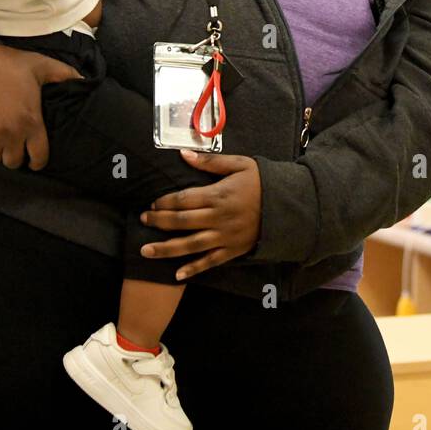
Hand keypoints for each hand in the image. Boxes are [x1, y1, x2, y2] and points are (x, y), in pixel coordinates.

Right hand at [0, 44, 80, 169]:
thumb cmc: (10, 64)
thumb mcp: (42, 65)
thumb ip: (66, 75)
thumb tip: (85, 81)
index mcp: (30, 122)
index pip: (38, 157)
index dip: (39, 160)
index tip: (38, 157)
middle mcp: (9, 134)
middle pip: (14, 162)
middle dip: (19, 156)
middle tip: (21, 145)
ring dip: (2, 150)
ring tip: (6, 137)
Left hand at [139, 153, 262, 278]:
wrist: (288, 206)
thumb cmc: (262, 182)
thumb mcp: (240, 164)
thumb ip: (211, 161)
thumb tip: (184, 154)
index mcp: (218, 195)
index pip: (184, 200)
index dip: (165, 202)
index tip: (153, 204)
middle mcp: (218, 218)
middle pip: (182, 222)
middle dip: (159, 222)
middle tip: (142, 221)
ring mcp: (225, 237)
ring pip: (190, 245)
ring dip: (166, 249)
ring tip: (145, 251)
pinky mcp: (232, 251)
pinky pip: (209, 262)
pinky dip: (193, 269)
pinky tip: (176, 275)